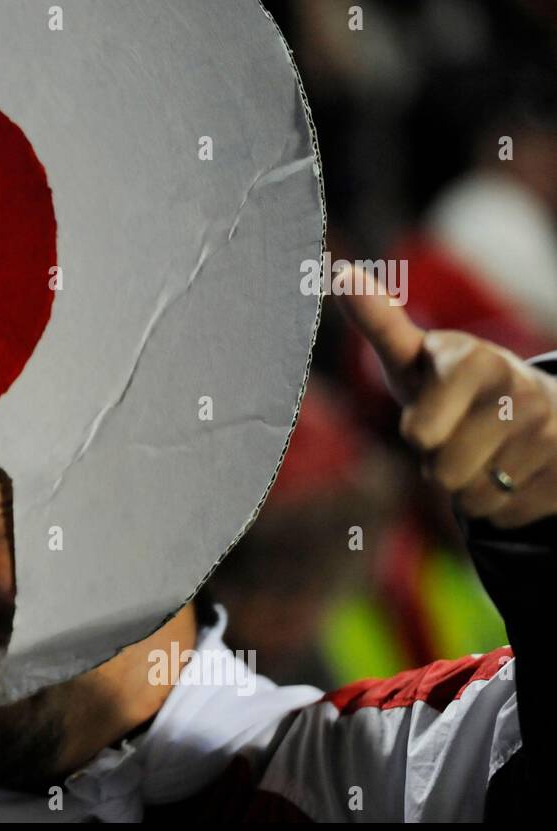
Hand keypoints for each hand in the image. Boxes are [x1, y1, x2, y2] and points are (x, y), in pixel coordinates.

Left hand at [335, 265, 556, 527]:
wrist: (535, 406)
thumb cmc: (449, 382)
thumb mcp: (414, 356)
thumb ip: (378, 322)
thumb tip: (339, 272)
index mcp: (478, 362)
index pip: (425, 429)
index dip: (421, 433)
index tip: (422, 428)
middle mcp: (522, 396)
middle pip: (444, 473)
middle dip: (438, 465)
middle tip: (453, 435)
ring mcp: (552, 437)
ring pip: (474, 497)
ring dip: (467, 484)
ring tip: (482, 450)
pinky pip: (504, 516)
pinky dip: (498, 502)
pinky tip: (510, 468)